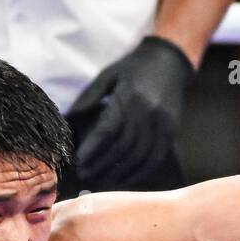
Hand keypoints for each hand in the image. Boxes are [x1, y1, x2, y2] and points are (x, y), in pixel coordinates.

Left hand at [66, 35, 194, 186]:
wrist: (170, 61)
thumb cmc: (133, 68)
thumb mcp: (108, 75)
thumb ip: (89, 97)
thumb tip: (68, 119)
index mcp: (129, 97)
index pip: (108, 130)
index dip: (93, 149)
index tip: (78, 161)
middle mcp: (148, 112)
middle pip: (122, 147)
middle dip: (102, 164)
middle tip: (85, 174)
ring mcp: (162, 123)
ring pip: (139, 157)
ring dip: (118, 172)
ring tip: (100, 179)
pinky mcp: (171, 131)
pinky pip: (155, 158)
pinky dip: (140, 172)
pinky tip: (125, 178)